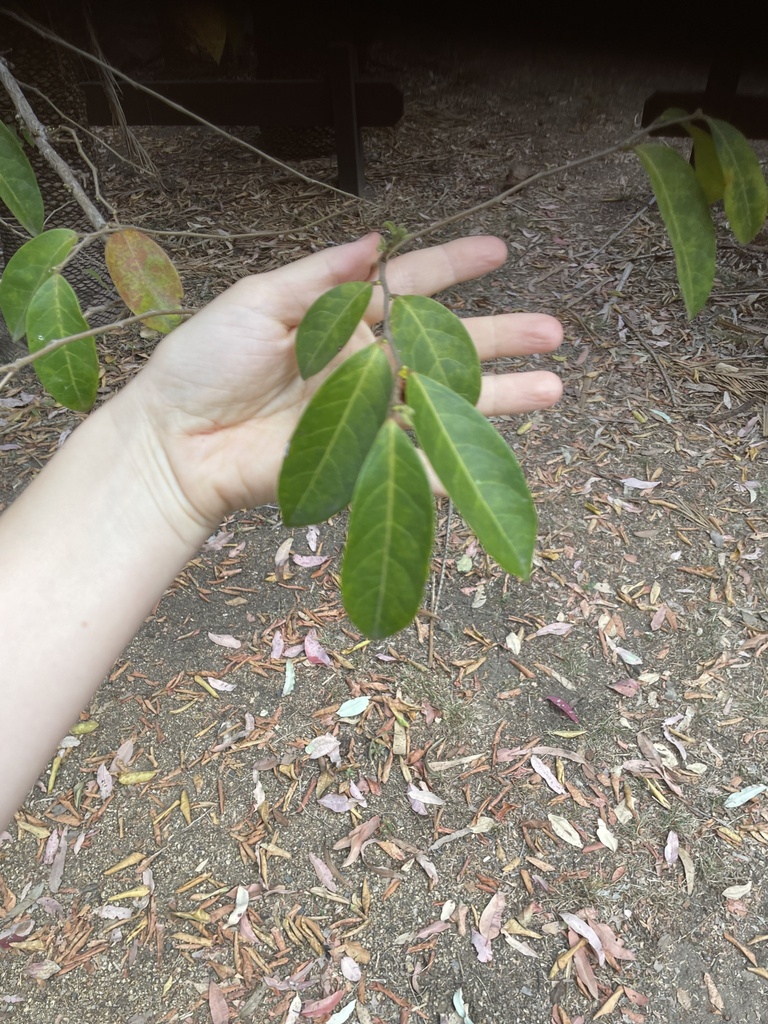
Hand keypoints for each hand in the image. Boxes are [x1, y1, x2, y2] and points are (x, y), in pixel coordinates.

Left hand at [117, 233, 562, 533]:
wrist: (177, 441)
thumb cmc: (206, 363)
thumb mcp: (259, 301)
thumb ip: (322, 276)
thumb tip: (376, 240)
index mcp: (342, 318)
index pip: (410, 287)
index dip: (454, 268)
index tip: (499, 252)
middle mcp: (365, 364)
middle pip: (445, 347)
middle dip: (500, 337)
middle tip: (553, 332)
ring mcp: (367, 415)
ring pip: (444, 404)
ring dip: (499, 399)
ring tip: (552, 390)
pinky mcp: (358, 461)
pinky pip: (412, 465)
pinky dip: (447, 472)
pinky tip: (484, 471)